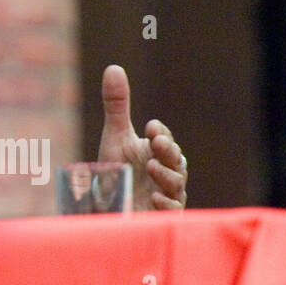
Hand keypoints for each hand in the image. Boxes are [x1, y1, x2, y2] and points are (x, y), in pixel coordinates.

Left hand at [97, 64, 187, 210]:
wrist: (107, 207)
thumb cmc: (116, 170)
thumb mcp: (114, 136)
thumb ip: (116, 105)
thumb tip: (114, 67)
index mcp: (157, 153)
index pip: (165, 141)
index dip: (161, 134)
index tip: (151, 126)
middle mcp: (166, 173)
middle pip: (177, 161)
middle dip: (168, 151)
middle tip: (156, 142)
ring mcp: (166, 196)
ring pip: (177, 185)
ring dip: (167, 175)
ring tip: (152, 166)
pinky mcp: (162, 217)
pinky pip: (172, 211)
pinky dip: (165, 204)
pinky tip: (154, 197)